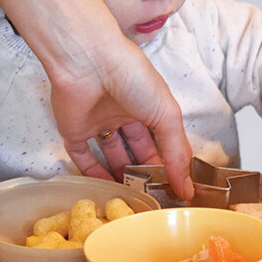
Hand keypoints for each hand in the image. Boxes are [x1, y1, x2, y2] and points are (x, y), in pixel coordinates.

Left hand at [0, 0, 193, 199]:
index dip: (171, 166)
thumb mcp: (167, 114)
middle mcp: (123, 114)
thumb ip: (178, 152)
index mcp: (148, 106)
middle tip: (157, 199)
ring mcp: (98, 123)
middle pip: (137, 152)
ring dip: (123, 177)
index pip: (163, 142)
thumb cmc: (132, 76)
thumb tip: (188, 187)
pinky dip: (94, 174)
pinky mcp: (74, 130)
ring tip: (134, 200)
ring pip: (111, 156)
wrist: (88, 61)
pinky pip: (83, 158)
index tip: (179, 191)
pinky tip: (108, 190)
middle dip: (147, 174)